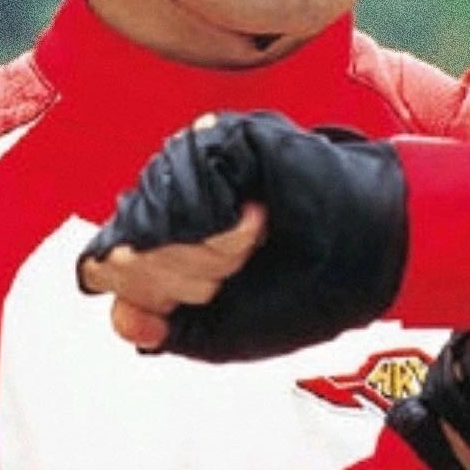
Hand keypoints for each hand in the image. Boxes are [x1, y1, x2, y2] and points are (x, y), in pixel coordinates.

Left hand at [77, 112, 406, 360]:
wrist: (366, 256)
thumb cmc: (302, 291)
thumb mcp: (218, 330)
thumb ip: (156, 321)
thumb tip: (113, 304)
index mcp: (159, 243)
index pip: (104, 270)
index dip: (154, 295)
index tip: (210, 299)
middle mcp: (166, 199)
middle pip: (126, 249)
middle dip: (187, 278)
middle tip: (241, 270)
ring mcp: (189, 165)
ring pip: (154, 219)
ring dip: (212, 253)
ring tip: (257, 241)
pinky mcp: (218, 139)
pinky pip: (189, 187)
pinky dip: (226, 222)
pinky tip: (258, 217)